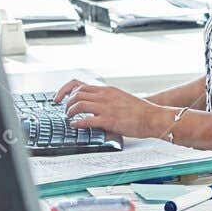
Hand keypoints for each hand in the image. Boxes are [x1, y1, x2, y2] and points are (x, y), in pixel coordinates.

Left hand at [55, 78, 169, 138]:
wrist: (153, 117)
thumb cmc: (140, 111)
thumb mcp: (121, 98)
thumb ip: (107, 99)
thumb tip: (94, 105)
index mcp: (107, 90)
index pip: (79, 85)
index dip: (64, 90)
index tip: (58, 98)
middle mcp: (105, 96)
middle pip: (76, 94)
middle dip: (66, 103)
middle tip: (65, 111)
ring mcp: (107, 107)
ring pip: (79, 104)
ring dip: (70, 111)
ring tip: (70, 118)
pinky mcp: (109, 120)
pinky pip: (87, 119)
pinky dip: (77, 122)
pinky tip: (75, 125)